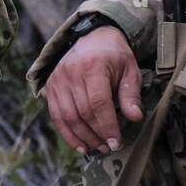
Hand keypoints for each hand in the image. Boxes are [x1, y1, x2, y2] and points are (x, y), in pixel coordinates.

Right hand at [44, 26, 142, 153]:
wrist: (93, 37)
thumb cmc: (114, 56)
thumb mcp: (130, 70)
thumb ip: (131, 94)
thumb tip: (134, 117)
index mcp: (93, 66)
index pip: (98, 103)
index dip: (107, 125)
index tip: (116, 142)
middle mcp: (71, 72)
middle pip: (82, 112)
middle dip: (97, 134)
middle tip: (109, 147)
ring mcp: (58, 80)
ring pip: (68, 117)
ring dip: (83, 137)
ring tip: (96, 148)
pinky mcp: (51, 86)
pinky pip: (56, 116)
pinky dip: (67, 133)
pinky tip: (79, 145)